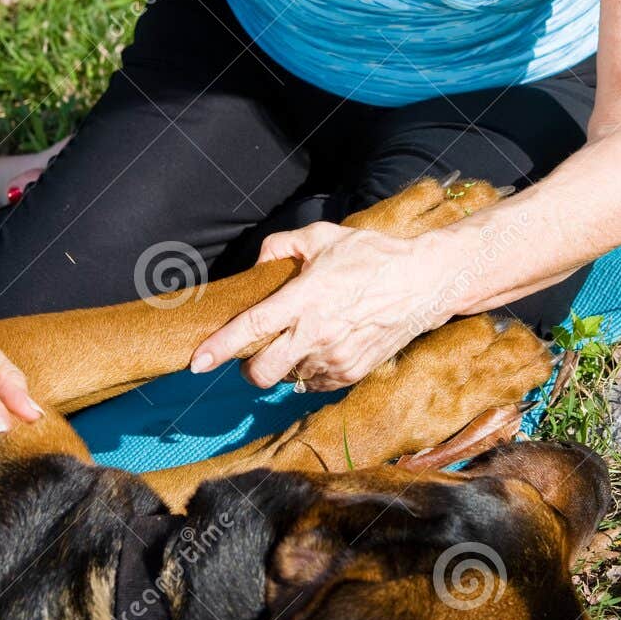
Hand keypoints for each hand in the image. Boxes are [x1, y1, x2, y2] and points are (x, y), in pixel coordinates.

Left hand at [190, 222, 459, 391]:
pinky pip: (314, 384)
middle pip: (262, 373)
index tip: (197, 362)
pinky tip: (320, 348)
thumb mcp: (323, 236)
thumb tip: (258, 264)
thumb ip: (282, 246)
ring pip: (288, 379)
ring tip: (300, 339)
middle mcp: (316, 334)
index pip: (252, 329)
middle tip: (254, 351)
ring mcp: (335, 358)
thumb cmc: (372, 255)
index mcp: (304, 299)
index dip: (220, 348)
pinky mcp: (351, 373)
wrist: (423, 283)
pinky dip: (308, 372)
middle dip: (248, 368)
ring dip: (283, 366)